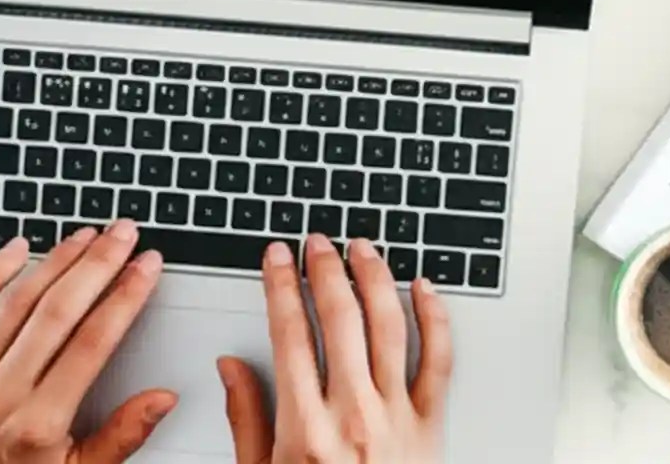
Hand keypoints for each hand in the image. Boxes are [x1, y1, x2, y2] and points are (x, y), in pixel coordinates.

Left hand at [0, 220, 174, 463]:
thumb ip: (122, 436)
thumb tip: (162, 399)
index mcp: (40, 423)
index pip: (94, 342)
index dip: (125, 297)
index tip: (147, 267)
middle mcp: (2, 393)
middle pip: (57, 311)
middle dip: (97, 264)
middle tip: (124, 234)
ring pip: (18, 303)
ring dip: (57, 262)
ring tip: (88, 235)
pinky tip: (18, 249)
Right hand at [217, 234, 452, 462]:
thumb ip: (247, 419)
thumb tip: (231, 366)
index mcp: (305, 427)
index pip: (290, 334)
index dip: (281, 286)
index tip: (277, 257)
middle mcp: (353, 414)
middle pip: (340, 319)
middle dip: (326, 270)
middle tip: (317, 242)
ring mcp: (397, 417)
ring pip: (390, 326)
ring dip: (374, 278)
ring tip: (363, 248)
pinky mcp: (431, 425)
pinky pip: (438, 360)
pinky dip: (435, 317)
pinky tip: (423, 287)